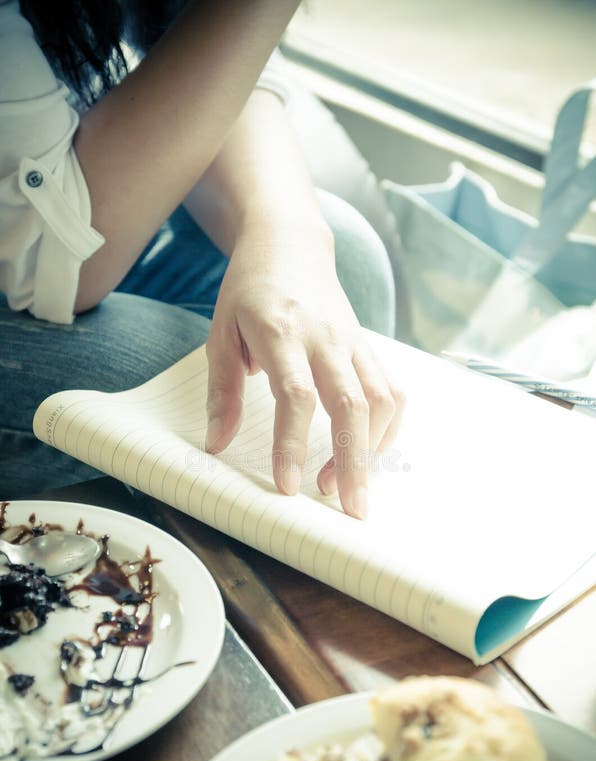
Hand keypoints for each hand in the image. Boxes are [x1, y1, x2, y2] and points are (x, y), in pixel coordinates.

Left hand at [204, 220, 402, 517]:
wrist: (291, 244)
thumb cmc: (250, 291)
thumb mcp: (220, 334)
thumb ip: (222, 392)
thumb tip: (216, 445)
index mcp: (282, 332)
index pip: (297, 395)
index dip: (294, 443)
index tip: (289, 486)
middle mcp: (326, 339)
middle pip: (352, 404)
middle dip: (354, 462)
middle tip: (350, 509)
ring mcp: (354, 342)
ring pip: (381, 401)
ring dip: (372, 451)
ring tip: (346, 488)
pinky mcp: (369, 348)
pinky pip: (392, 392)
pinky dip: (387, 429)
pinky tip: (368, 453)